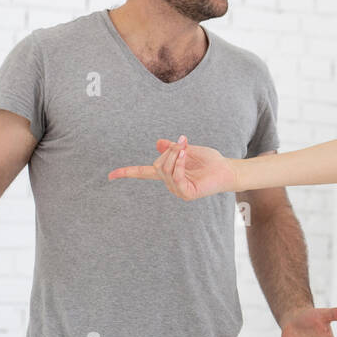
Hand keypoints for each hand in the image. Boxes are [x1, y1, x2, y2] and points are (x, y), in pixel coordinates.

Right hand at [107, 136, 236, 200]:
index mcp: (168, 174)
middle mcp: (170, 184)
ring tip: (186, 147)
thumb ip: (173, 148)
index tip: (110, 175)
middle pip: (156, 165)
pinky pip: (175, 175)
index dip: (127, 173)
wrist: (227, 169)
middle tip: (183, 143)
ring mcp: (178, 190)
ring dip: (176, 154)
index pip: (143, 173)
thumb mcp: (189, 150)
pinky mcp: (186, 193)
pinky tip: (186, 154)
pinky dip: (180, 163)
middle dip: (169, 151)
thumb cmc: (211, 161)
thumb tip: (157, 143)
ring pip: (165, 169)